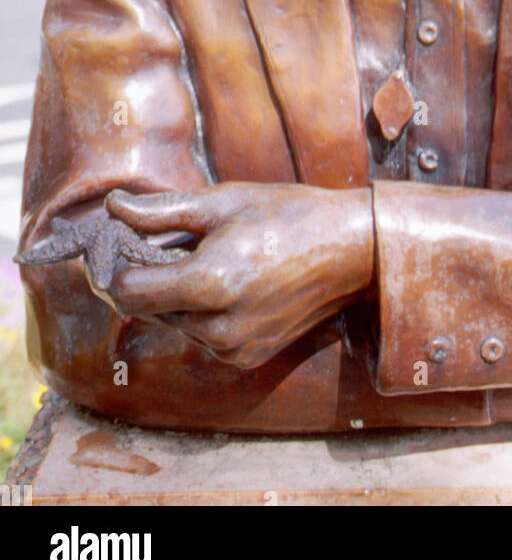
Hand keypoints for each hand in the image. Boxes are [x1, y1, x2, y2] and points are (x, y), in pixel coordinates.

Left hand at [97, 183, 373, 369]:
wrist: (351, 250)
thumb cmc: (288, 214)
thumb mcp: (223, 202)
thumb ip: (161, 211)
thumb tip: (113, 206)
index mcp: (210, 284)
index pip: (128, 293)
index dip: (113, 268)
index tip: (115, 243)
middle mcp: (218, 328)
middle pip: (147, 309)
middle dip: (145, 277)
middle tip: (163, 242)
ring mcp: (234, 349)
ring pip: (173, 323)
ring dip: (174, 294)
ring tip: (206, 257)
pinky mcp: (247, 358)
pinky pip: (201, 336)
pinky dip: (201, 311)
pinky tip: (227, 281)